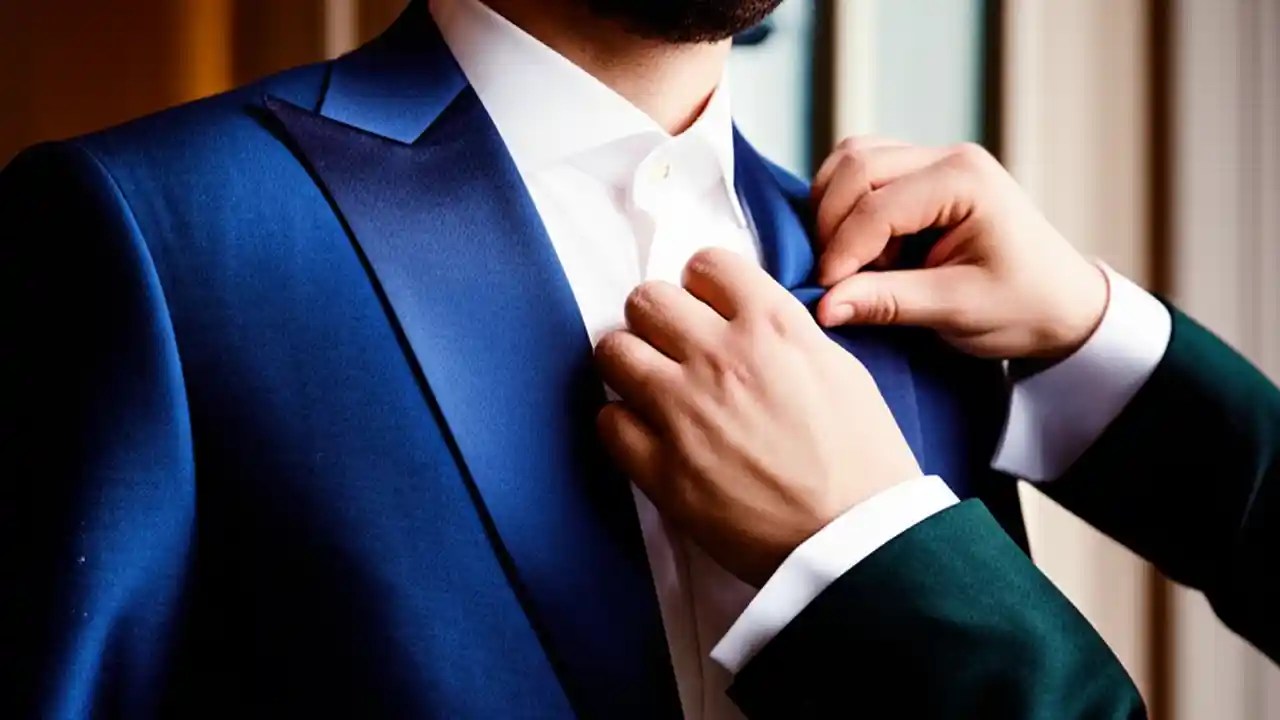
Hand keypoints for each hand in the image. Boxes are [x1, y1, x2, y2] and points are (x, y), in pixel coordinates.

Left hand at [594, 248, 920, 586]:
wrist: (857, 540)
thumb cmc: (861, 460)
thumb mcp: (840, 370)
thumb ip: (784, 334)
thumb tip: (743, 322)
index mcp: (772, 326)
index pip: (706, 264)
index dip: (702, 286)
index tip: (706, 308)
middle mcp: (720, 357)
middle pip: (646, 299)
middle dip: (657, 319)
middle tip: (672, 347)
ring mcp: (684, 411)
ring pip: (613, 351)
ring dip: (630, 364)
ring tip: (651, 387)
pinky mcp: (661, 467)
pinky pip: (607, 420)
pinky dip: (623, 424)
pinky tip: (649, 435)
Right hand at [811, 137, 1107, 359]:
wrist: (1061, 304)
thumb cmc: (1021, 306)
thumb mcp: (955, 309)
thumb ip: (886, 302)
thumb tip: (822, 306)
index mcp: (965, 180)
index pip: (877, 205)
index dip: (842, 251)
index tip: (825, 294)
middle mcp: (948, 156)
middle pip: (856, 166)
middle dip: (831, 224)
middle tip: (832, 278)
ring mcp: (934, 159)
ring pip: (852, 160)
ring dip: (834, 209)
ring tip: (851, 263)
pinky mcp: (921, 174)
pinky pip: (863, 172)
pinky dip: (846, 206)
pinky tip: (862, 249)